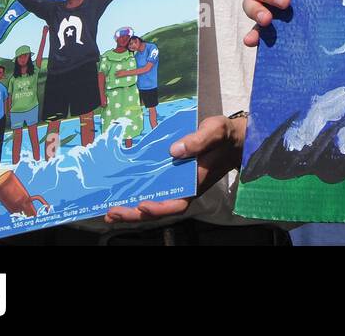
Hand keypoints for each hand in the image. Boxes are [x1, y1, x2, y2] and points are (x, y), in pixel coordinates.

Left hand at [104, 115, 245, 223]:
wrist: (234, 139)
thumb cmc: (226, 136)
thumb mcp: (215, 131)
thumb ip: (198, 140)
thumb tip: (174, 150)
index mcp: (196, 183)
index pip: (177, 203)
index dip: (159, 208)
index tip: (143, 205)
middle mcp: (186, 189)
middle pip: (160, 208)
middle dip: (136, 214)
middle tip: (113, 213)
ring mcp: (178, 185)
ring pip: (155, 202)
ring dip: (133, 210)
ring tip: (110, 213)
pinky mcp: (173, 177)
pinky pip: (154, 191)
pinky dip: (138, 195)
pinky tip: (122, 195)